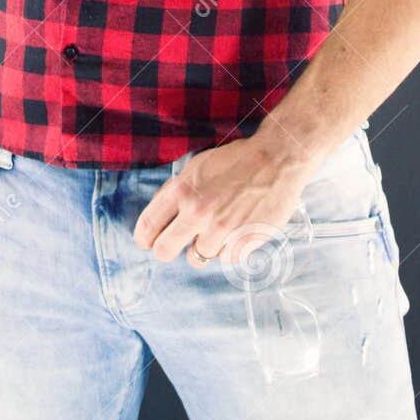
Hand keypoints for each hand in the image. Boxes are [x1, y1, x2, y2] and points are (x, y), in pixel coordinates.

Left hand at [133, 134, 311, 269]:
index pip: (148, 227)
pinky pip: (226, 259)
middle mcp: (198, 213)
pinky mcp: (244, 242)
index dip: (144, 239)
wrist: (276, 160)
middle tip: (176, 244)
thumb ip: (175, 192)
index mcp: (181, 191)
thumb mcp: (196, 167)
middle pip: (164, 251)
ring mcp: (222, 230)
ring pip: (197, 258)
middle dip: (167, 249)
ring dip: (204, 247)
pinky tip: (238, 229)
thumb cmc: (235, 161)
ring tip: (217, 229)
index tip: (148, 242)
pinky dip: (229, 249)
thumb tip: (158, 217)